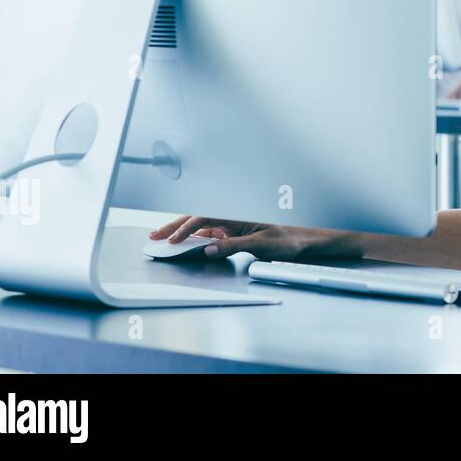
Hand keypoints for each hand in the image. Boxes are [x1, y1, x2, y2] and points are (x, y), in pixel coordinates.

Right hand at [148, 216, 365, 260]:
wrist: (307, 240)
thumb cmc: (289, 239)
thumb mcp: (261, 244)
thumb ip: (233, 246)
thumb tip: (207, 248)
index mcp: (238, 212)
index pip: (204, 217)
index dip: (185, 228)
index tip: (173, 241)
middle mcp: (234, 215)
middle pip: (198, 217)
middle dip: (175, 225)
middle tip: (154, 236)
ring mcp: (235, 223)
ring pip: (202, 224)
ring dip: (183, 230)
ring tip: (162, 238)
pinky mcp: (237, 231)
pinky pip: (211, 231)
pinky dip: (196, 237)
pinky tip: (186, 243)